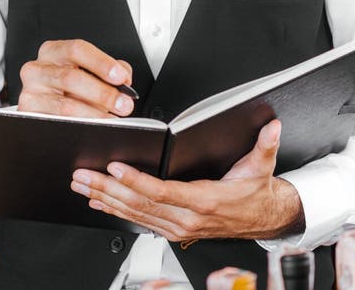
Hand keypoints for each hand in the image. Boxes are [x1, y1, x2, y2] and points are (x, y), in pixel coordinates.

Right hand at [18, 39, 135, 118]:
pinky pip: (55, 123)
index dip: (101, 63)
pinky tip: (92, 129)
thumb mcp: (90, 72)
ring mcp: (29, 93)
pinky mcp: (28, 116)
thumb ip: (110, 71)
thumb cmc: (71, 87)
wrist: (48, 107)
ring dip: (93, 114)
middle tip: (123, 104)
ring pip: (64, 105)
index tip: (121, 77)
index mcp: (53, 51)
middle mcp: (37, 69)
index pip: (77, 49)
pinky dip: (77, 128)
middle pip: (70, 77)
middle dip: (102, 93)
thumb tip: (124, 81)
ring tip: (112, 120)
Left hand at [71, 120, 304, 241]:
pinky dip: (116, 209)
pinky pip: (139, 220)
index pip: (162, 191)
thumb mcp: (262, 166)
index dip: (136, 180)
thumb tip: (272, 126)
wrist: (263, 218)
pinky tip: (100, 200)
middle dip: (108, 188)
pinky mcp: (172, 229)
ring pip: (134, 214)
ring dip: (106, 198)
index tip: (115, 167)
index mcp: (204, 202)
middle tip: (84, 174)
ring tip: (83, 184)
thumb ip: (265, 145)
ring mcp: (177, 227)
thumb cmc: (256, 192)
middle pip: (139, 204)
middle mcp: (187, 219)